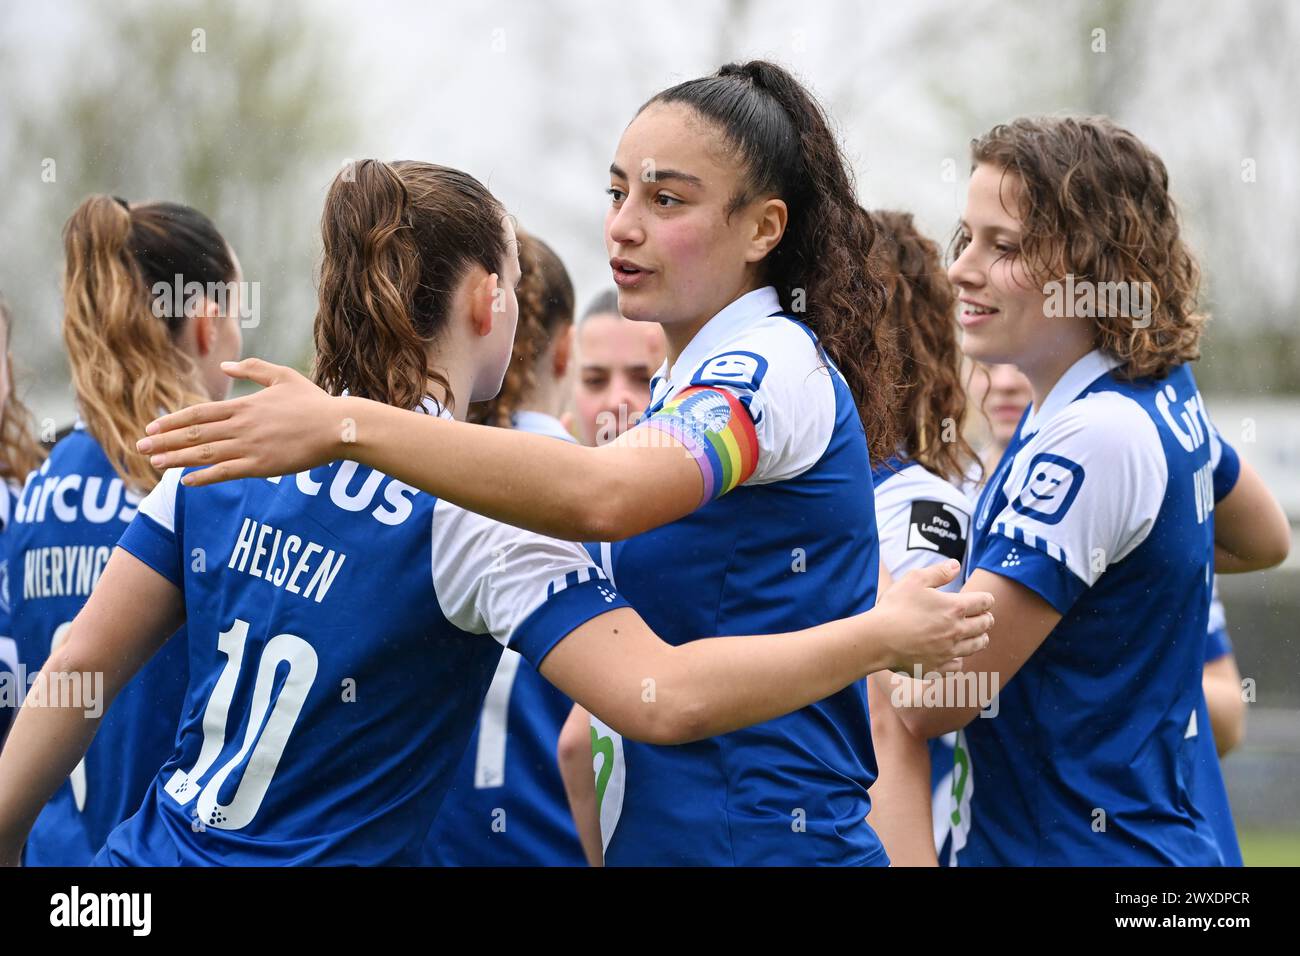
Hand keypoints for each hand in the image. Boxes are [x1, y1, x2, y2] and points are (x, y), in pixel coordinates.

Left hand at [136, 359, 342, 486]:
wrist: (337, 427)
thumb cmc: (314, 402)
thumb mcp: (283, 376)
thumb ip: (252, 369)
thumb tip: (226, 365)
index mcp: (244, 405)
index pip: (198, 414)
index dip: (172, 421)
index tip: (152, 428)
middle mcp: (241, 426)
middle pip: (194, 434)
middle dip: (164, 441)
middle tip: (140, 448)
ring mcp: (250, 447)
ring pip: (204, 454)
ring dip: (176, 459)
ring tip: (154, 464)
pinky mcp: (261, 465)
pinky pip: (225, 472)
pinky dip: (203, 477)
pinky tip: (186, 482)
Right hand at [871, 560, 993, 674]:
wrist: (878, 639)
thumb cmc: (895, 607)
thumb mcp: (914, 579)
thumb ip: (938, 572)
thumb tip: (957, 565)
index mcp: (955, 607)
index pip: (984, 602)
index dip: (987, 599)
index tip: (985, 599)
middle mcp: (957, 630)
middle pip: (984, 625)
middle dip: (986, 619)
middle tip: (985, 617)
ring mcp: (948, 651)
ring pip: (976, 646)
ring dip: (980, 639)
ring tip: (979, 636)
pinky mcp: (938, 667)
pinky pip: (958, 665)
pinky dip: (960, 659)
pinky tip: (955, 654)